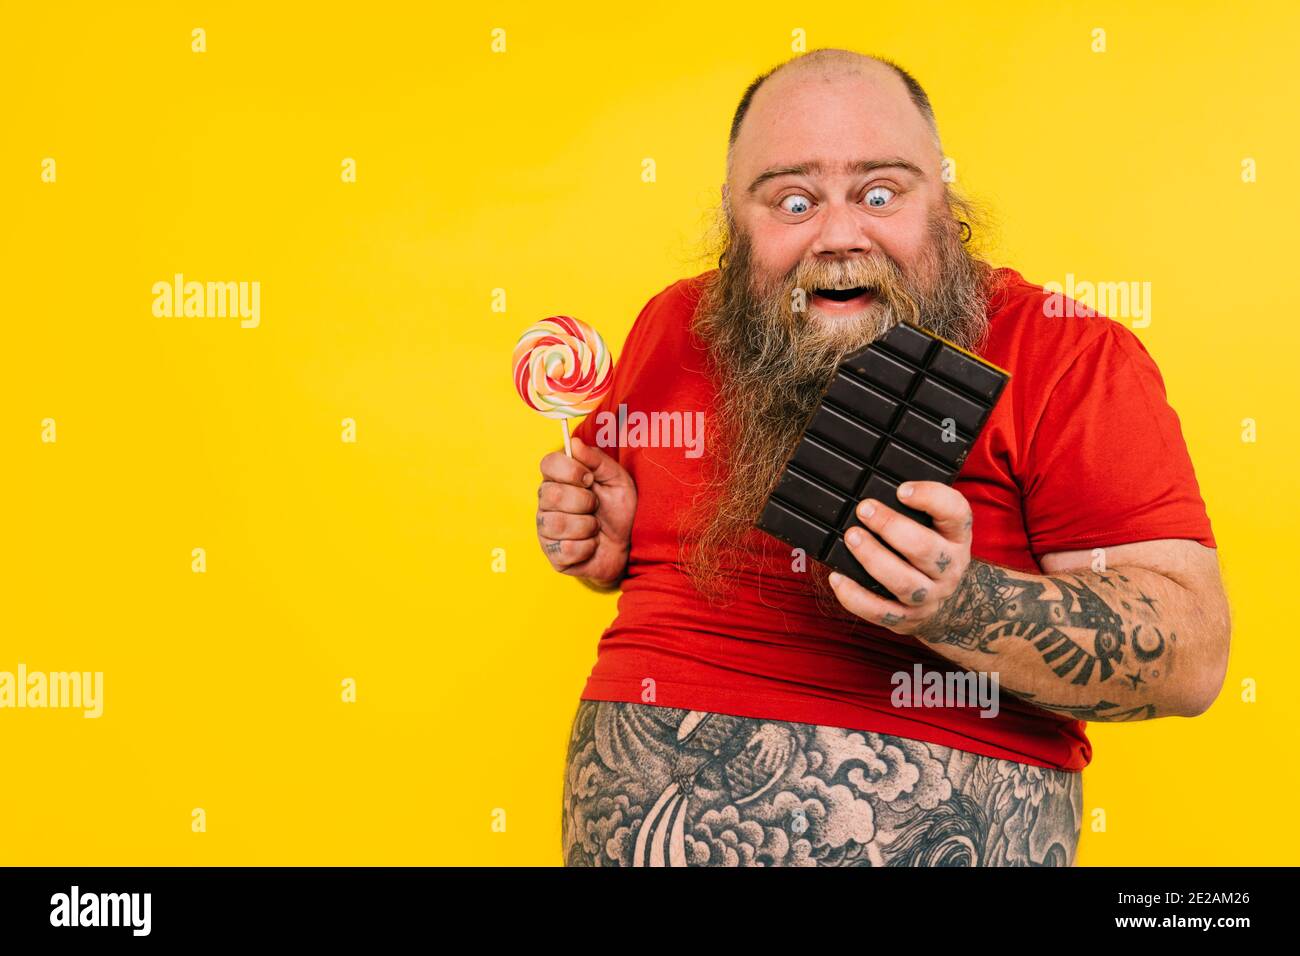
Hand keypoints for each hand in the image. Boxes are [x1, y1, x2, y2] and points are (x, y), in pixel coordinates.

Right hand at [536, 435, 636, 586]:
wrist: (629, 545)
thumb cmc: (619, 510)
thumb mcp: (617, 479)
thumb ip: (597, 460)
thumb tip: (574, 442)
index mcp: (559, 479)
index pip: (547, 463)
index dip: (570, 470)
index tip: (590, 478)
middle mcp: (547, 502)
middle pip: (552, 494)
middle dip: (584, 501)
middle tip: (596, 506)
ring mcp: (547, 530)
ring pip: (557, 523)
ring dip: (587, 526)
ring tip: (595, 526)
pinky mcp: (554, 555)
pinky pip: (565, 549)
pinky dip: (587, 547)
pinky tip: (592, 545)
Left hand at [827, 480, 972, 634]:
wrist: (954, 606)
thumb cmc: (933, 552)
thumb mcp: (939, 528)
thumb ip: (918, 509)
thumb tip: (872, 484)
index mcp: (957, 537)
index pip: (956, 513)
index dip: (931, 498)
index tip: (901, 490)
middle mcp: (949, 568)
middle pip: (925, 549)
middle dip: (891, 527)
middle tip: (864, 509)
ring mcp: (930, 597)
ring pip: (903, 582)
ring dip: (873, 558)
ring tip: (851, 537)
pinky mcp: (908, 619)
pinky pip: (880, 612)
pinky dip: (855, 596)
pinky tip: (836, 577)